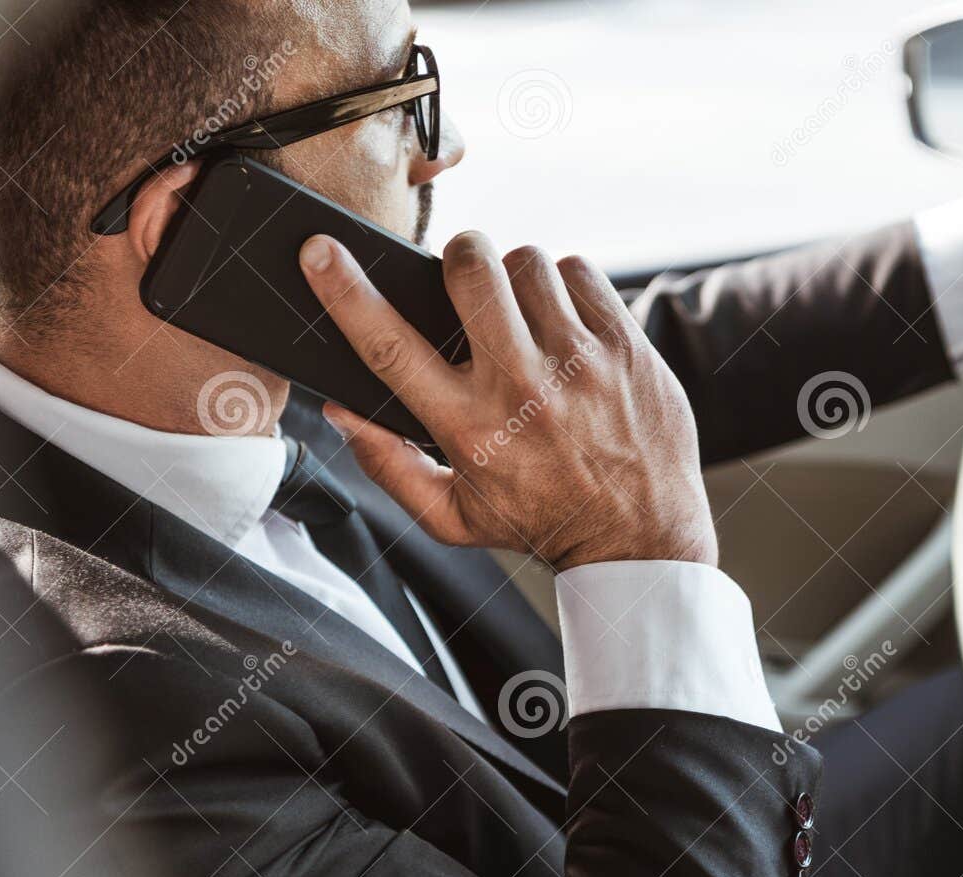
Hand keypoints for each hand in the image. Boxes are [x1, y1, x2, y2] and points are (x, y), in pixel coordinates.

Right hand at [298, 232, 716, 570]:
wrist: (641, 538)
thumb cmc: (541, 523)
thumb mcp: (452, 516)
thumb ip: (389, 465)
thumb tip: (340, 409)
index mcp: (469, 428)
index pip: (392, 346)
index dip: (346, 292)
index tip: (321, 252)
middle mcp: (523, 388)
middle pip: (470, 270)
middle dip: (457, 258)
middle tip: (462, 281)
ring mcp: (580, 363)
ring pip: (527, 263)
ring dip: (514, 278)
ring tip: (523, 315)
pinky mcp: (625, 347)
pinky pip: (580, 272)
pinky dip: (565, 285)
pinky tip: (564, 322)